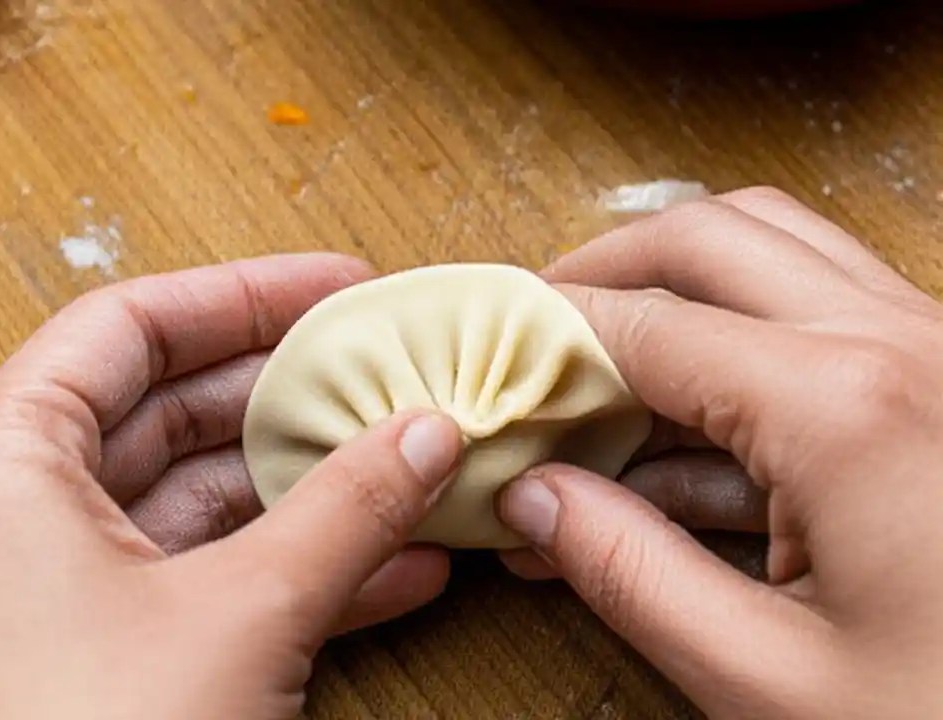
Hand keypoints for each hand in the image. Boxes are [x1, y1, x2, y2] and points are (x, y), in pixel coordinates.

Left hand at [0, 254, 464, 717]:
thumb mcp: (240, 615)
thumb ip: (343, 510)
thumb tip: (429, 432)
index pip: (126, 327)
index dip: (241, 295)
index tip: (340, 285)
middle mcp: (11, 516)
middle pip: (166, 411)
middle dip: (290, 396)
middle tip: (389, 372)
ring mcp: (55, 594)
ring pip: (197, 505)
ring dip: (309, 490)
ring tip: (413, 463)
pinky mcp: (100, 662)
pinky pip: (204, 583)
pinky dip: (294, 569)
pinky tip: (399, 566)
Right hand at [498, 187, 942, 717]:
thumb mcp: (768, 681)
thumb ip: (629, 572)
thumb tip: (533, 497)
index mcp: (847, 406)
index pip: (646, 325)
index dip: (546, 337)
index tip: (483, 354)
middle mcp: (905, 349)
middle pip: (717, 237)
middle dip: (606, 269)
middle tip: (533, 328)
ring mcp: (940, 362)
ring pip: (782, 255)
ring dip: (680, 292)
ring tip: (599, 371)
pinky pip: (828, 328)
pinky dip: (739, 360)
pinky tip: (675, 449)